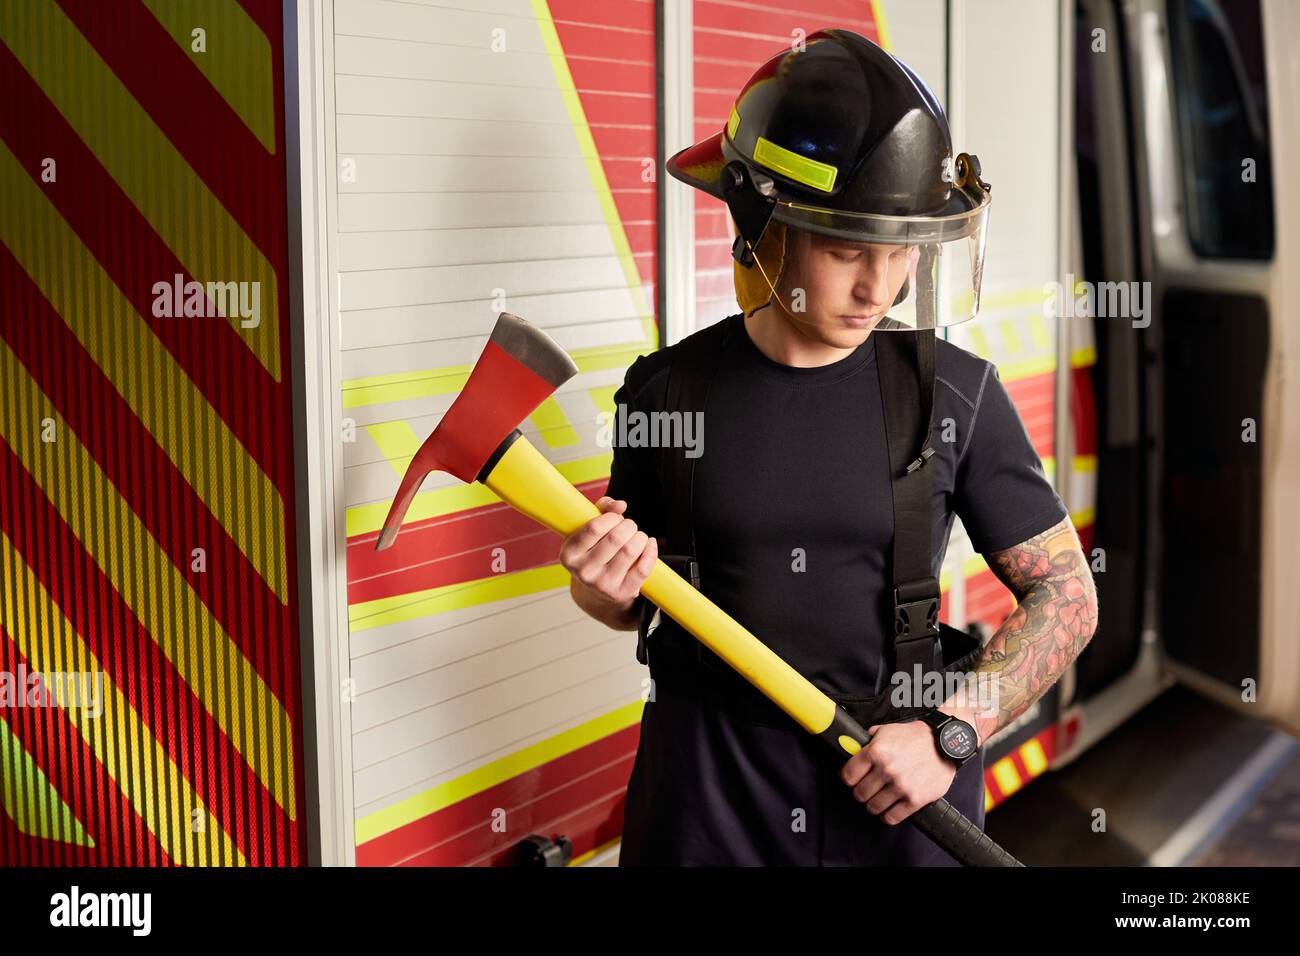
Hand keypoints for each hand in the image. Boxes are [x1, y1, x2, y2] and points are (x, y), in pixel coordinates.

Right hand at [559, 496, 657, 607]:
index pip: (594, 528)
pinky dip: (650, 551)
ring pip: (630, 551)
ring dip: (640, 537)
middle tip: (629, 527)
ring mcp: (602, 585)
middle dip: (628, 526)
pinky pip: (643, 568)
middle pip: (615, 538)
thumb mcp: (589, 530)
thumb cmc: (594, 551)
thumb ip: (603, 510)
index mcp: (569, 554)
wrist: (596, 591)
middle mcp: (583, 571)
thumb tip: (620, 505)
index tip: (616, 518)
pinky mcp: (621, 593)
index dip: (611, 518)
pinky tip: (649, 544)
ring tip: (638, 536)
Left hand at [840, 719, 956, 824]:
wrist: (945, 744)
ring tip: (880, 797)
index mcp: (876, 751)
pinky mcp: (914, 800)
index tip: (853, 780)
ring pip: (873, 807)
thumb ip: (867, 740)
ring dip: (874, 804)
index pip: (847, 776)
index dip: (849, 778)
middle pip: (859, 794)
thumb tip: (851, 748)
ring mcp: (900, 786)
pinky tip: (890, 807)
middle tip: (868, 788)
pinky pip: (891, 818)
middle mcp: (886, 770)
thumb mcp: (886, 730)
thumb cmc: (916, 737)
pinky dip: (887, 815)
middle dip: (861, 792)